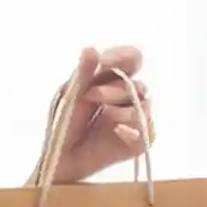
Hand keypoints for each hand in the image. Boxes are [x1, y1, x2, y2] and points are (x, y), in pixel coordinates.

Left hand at [47, 46, 150, 184]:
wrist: (60, 159)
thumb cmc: (65, 124)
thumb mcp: (70, 96)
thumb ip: (83, 74)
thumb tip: (91, 48)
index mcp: (113, 81)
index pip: (132, 59)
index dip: (123, 57)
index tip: (105, 62)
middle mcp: (128, 98)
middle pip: (138, 84)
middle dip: (116, 88)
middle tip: (92, 95)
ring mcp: (134, 120)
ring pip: (145, 106)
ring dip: (124, 107)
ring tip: (104, 113)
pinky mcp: (137, 142)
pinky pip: (146, 132)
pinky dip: (132, 130)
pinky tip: (116, 131)